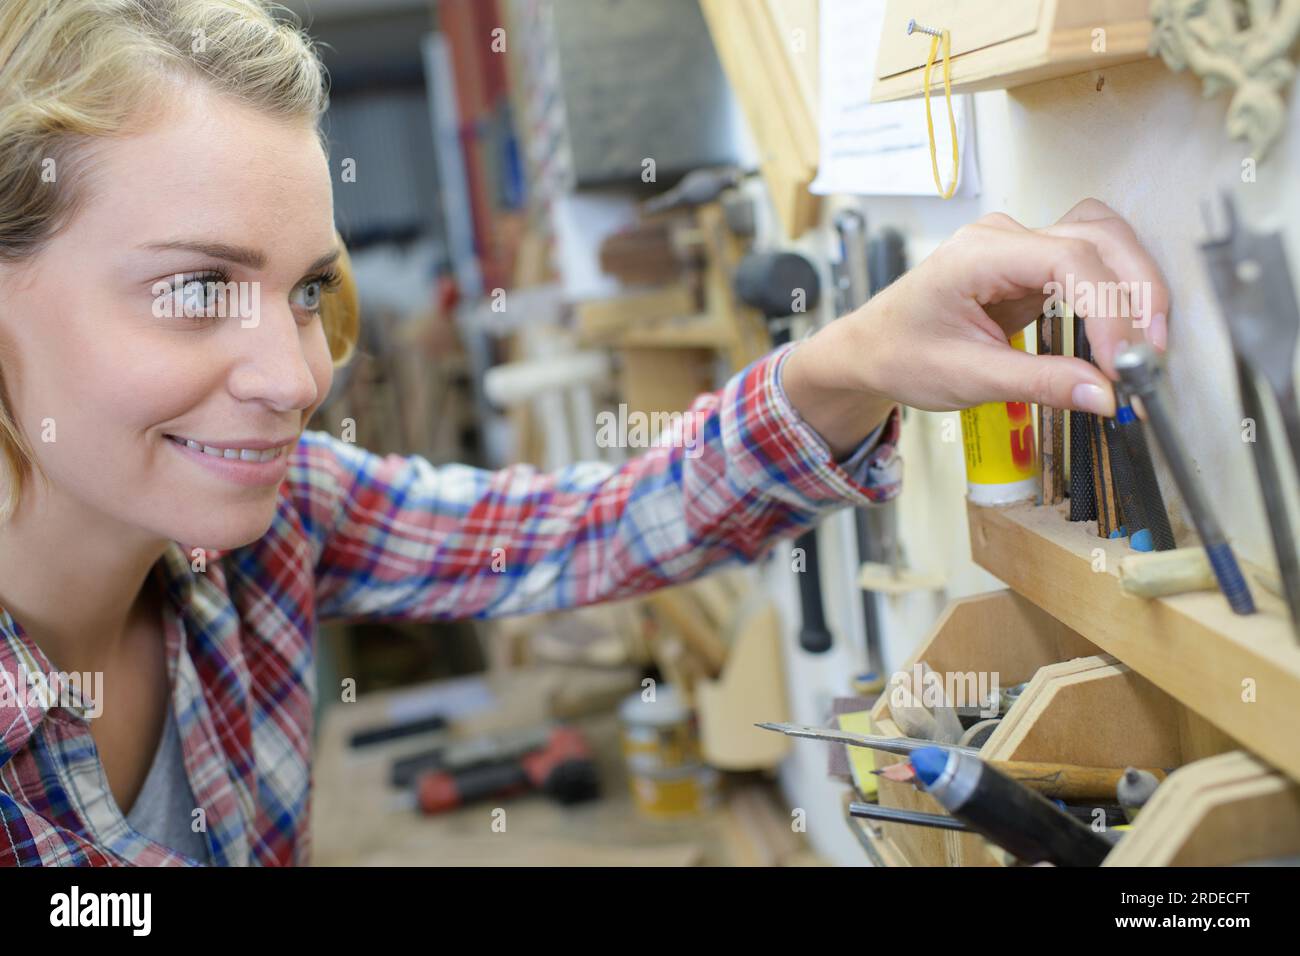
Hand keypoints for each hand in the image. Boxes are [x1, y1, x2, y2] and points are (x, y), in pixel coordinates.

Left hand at [783, 198, 1169, 457]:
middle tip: (1148, 356)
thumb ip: (1040, 383)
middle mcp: (1003, 238)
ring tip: (1144, 343)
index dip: (1109, 309)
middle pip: (1098, 238)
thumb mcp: (968, 378)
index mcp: (979, 254)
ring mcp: (1018, 247)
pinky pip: (1088, 266)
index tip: (1124, 361)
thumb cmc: (900, 355)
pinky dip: (1115, 293)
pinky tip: (1122, 335)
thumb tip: (1104, 395)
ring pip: (1102, 240)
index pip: (1068, 260)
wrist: (869, 350)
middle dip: (1135, 293)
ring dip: (1133, 286)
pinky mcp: (1030, 267)